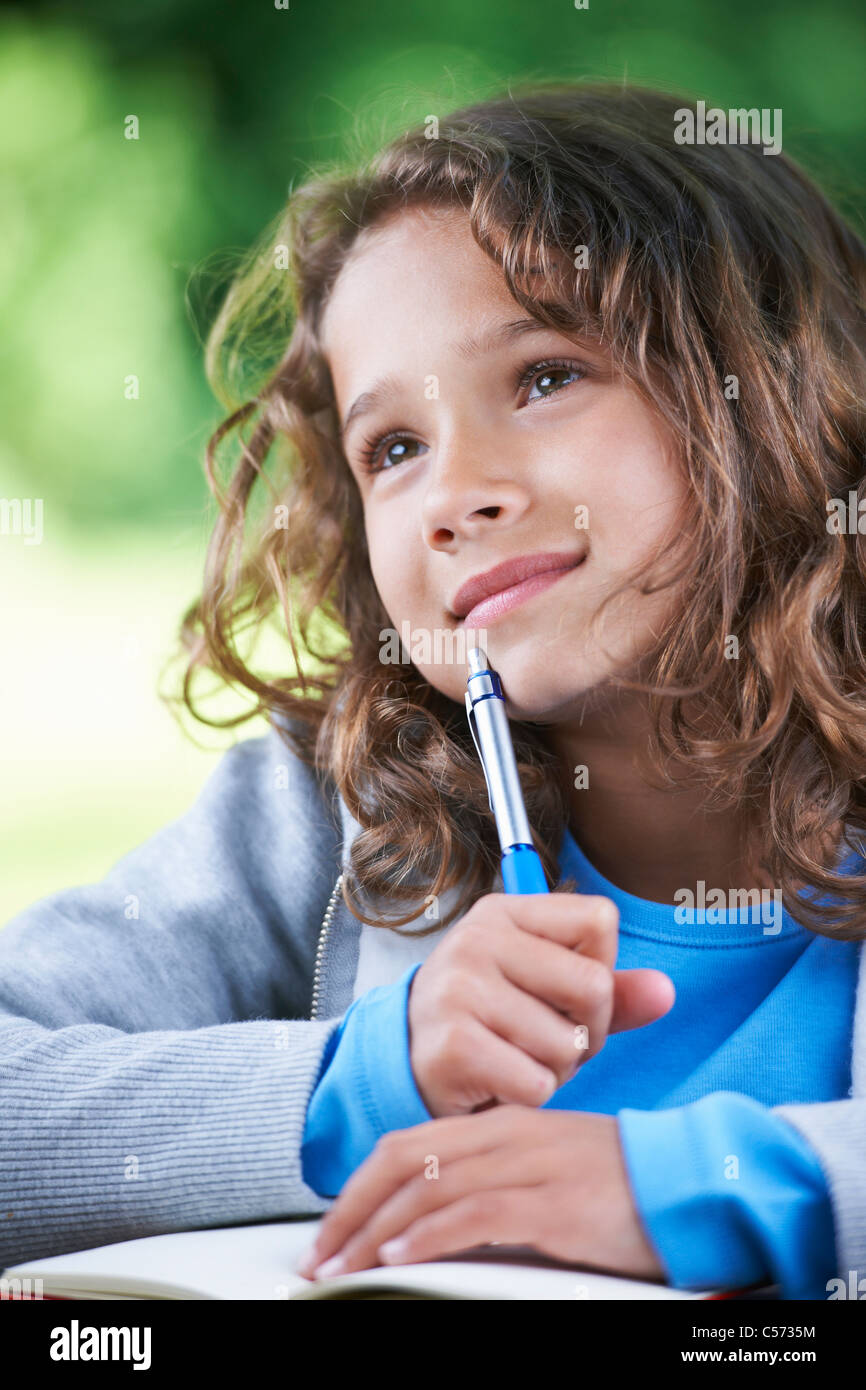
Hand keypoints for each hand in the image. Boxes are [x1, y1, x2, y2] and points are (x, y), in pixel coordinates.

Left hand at [295, 1106, 665, 1282]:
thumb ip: (494, 1181)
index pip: (410, 1144)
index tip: (330, 1228)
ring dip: (373, 1230)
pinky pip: (476, 1215)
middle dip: (350, 1210)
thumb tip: (431, 1218)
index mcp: (503, 1123)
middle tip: (318, 1255)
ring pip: (429, 1187)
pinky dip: (428, 1235)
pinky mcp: (555, 1205)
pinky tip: (398, 1256)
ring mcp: (531, 1165)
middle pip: (405, 1160)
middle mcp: (509, 1135)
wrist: (694, 1179)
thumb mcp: (546, 1169)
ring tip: (340, 1266)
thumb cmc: (620, 1184)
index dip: (359, 1185)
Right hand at [407, 891, 674, 1115]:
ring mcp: (459, 989)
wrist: (407, 1065)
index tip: (567, 996)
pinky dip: (531, 1097)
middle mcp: (477, 939)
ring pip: (568, 1044)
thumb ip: (611, 990)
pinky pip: (538, 1084)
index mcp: (506, 912)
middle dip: (588, 1031)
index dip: (602, 969)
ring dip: (557, 1070)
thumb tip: (666, 993)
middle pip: (593, 986)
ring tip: (517, 1061)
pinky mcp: (451, 1045)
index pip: (600, 920)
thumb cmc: (491, 1024)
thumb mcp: (547, 992)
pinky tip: (500, 1084)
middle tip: (549, 1042)